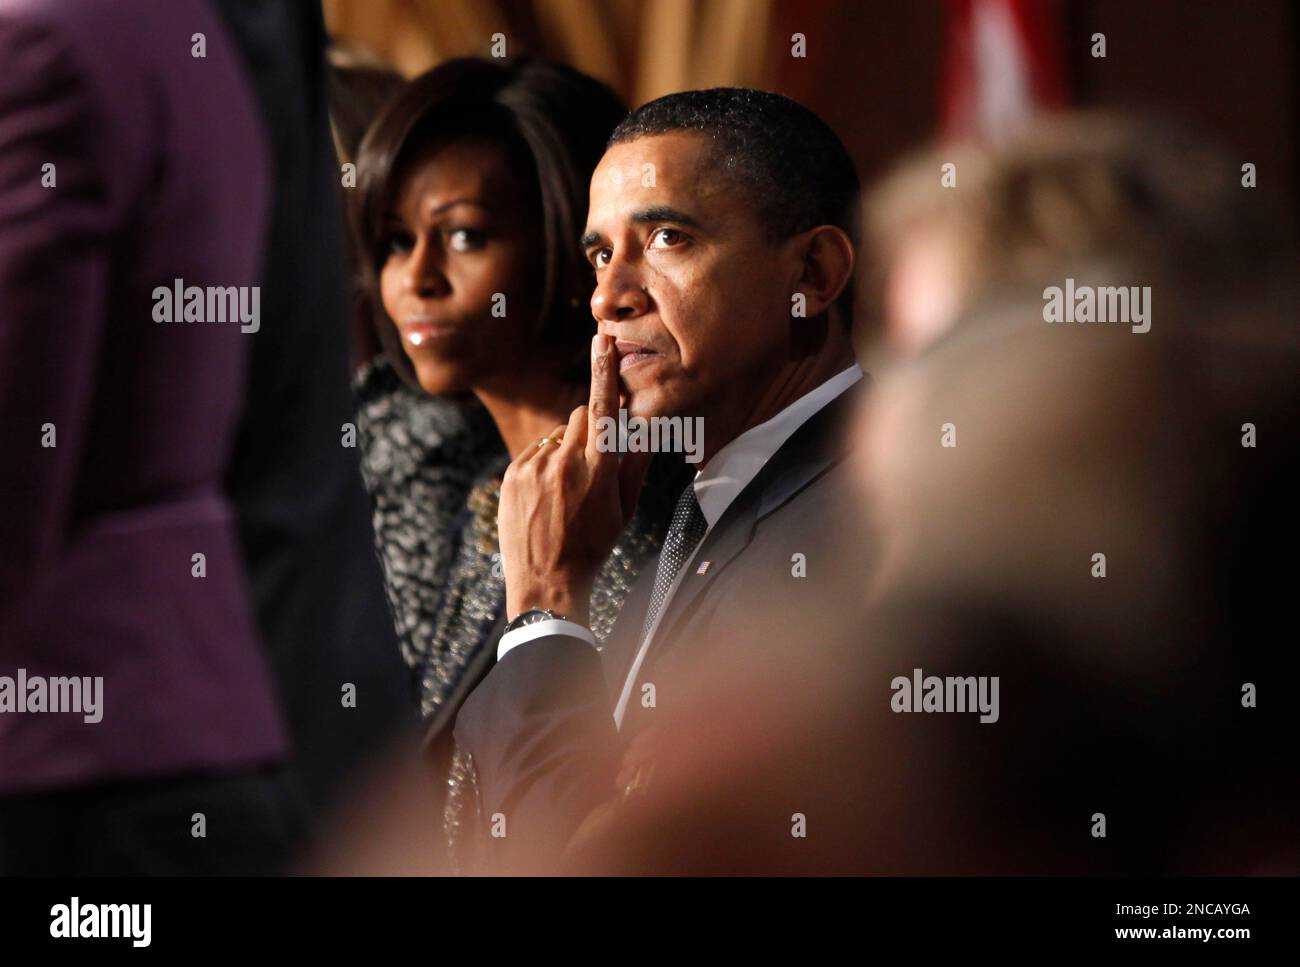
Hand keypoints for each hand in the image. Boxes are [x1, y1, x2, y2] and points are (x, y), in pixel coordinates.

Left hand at [498, 334, 650, 623]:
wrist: (546, 583)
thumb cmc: (593, 547)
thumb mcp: (624, 510)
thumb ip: (635, 465)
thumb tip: (644, 430)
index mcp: (600, 468)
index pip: (603, 407)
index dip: (603, 371)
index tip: (601, 340)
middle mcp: (566, 461)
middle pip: (580, 417)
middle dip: (590, 429)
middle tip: (593, 465)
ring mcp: (535, 467)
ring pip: (557, 436)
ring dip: (566, 451)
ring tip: (567, 493)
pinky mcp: (513, 474)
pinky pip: (535, 453)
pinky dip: (544, 465)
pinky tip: (548, 497)